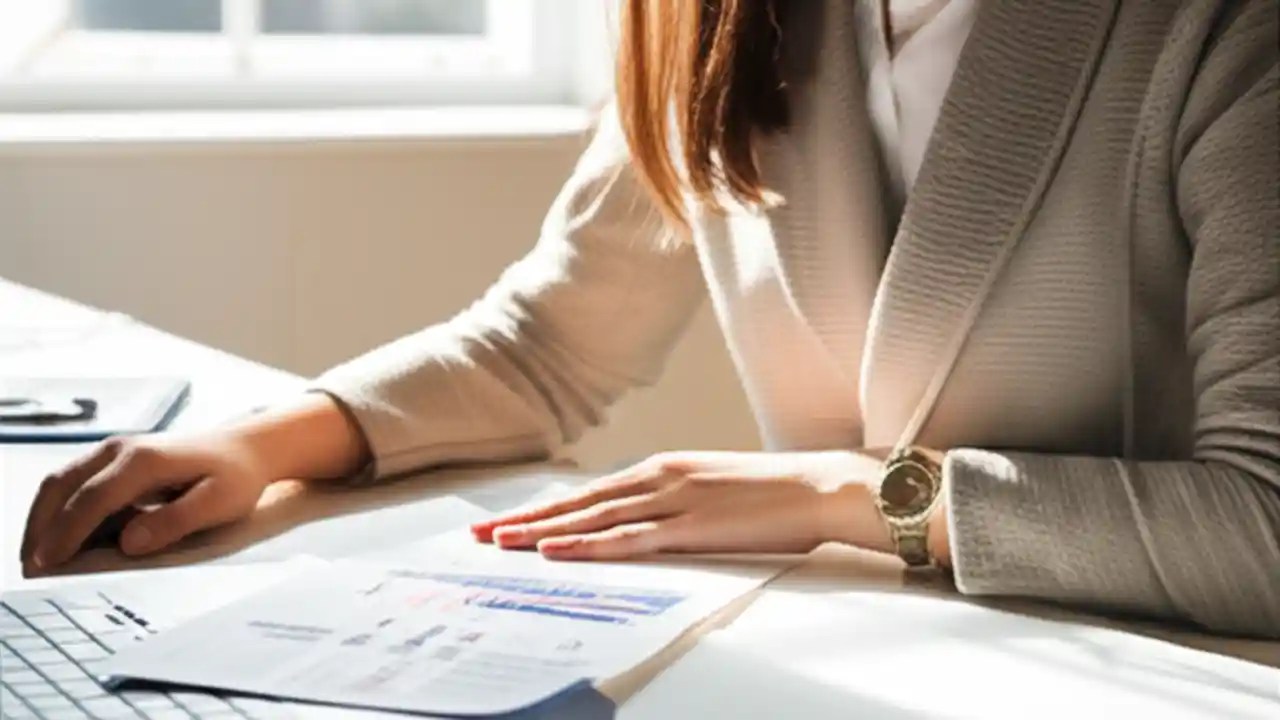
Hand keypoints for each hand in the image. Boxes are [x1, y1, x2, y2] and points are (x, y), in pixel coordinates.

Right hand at [21, 431, 273, 572]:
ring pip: (61, 482)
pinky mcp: (112, 459)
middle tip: (29, 568)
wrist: (246, 447)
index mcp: (145, 460)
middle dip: (40, 528)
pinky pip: (74, 483)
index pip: (92, 499)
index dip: (66, 534)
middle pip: (62, 486)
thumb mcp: (221, 503)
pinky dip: (59, 510)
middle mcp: (120, 449)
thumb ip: (175, 522)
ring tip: (35, 558)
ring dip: (43, 518)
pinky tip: (60, 539)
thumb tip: (130, 543)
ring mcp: (113, 450)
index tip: (47, 566)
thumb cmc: (236, 477)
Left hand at [470, 451, 894, 560]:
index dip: (546, 507)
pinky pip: (629, 539)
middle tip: (481, 535)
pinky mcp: (690, 526)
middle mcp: (658, 478)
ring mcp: (672, 500)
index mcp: (662, 467)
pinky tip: (558, 551)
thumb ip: (674, 496)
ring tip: (500, 545)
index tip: (509, 520)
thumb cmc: (771, 490)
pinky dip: (588, 545)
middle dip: (526, 520)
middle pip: (579, 503)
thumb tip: (643, 515)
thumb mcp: (711, 485)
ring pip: (592, 518)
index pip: (590, 492)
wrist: (818, 484)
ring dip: (542, 532)